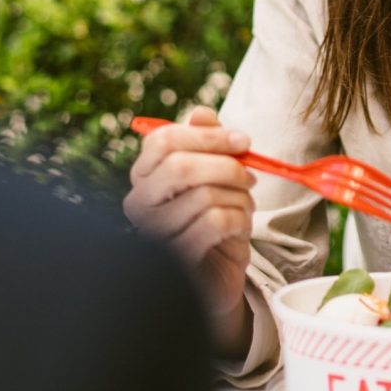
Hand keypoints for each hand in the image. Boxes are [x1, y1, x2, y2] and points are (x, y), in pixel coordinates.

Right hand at [123, 107, 255, 351]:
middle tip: (251, 177)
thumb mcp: (214, 176)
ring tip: (245, 208)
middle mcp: (139, 205)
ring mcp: (154, 235)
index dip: (208, 135)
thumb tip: (200, 113)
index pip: (163, 140)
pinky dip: (239, 220)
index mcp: (144, 178)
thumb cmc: (212, 220)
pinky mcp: (177, 261)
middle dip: (228, 167)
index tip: (244, 141)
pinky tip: (241, 228)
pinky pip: (214, 223)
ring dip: (240, 199)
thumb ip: (206, 141)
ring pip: (204, 196)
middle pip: (180, 167)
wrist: (216, 276)